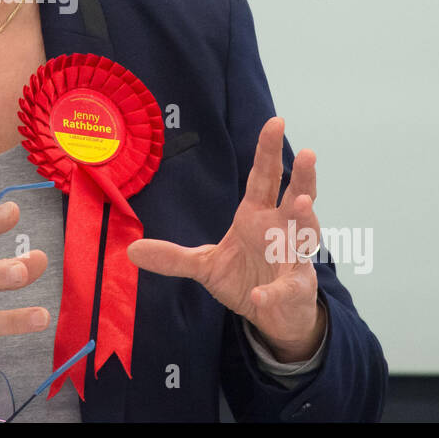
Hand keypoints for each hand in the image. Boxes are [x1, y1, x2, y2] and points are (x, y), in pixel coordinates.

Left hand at [127, 116, 324, 360]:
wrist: (273, 315)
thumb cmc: (246, 278)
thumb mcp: (204, 265)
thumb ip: (173, 257)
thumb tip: (130, 249)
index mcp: (257, 214)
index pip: (264, 177)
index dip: (268, 150)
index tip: (274, 122)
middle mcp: (281, 228)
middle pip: (296, 194)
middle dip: (303, 174)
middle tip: (308, 153)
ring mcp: (294, 256)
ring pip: (308, 231)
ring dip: (305, 218)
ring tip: (301, 203)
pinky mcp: (297, 288)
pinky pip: (289, 287)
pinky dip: (275, 291)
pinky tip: (262, 294)